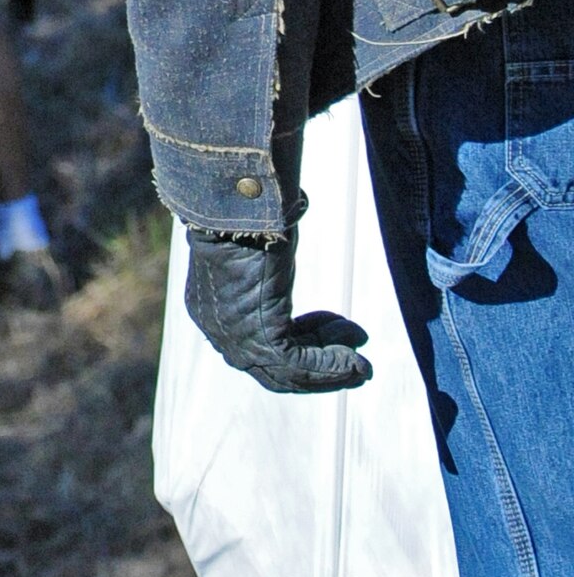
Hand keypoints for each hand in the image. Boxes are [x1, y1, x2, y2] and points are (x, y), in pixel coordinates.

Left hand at [185, 212, 371, 393]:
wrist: (234, 203)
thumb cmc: (245, 212)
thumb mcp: (259, 243)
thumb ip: (271, 255)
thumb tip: (294, 213)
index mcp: (214, 308)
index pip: (258, 343)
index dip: (303, 341)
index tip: (337, 330)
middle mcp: (220, 330)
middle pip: (274, 368)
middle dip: (319, 363)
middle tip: (354, 358)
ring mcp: (236, 338)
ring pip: (289, 372)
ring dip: (331, 369)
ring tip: (362, 366)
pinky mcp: (257, 336)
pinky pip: (299, 365)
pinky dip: (331, 366)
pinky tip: (356, 361)